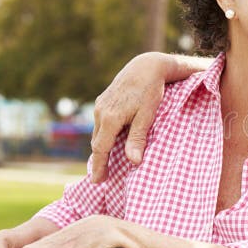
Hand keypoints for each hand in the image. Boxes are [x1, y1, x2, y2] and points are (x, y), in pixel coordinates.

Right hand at [91, 52, 167, 181]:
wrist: (145, 66)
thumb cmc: (150, 91)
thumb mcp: (147, 116)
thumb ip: (138, 139)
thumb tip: (133, 162)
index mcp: (110, 118)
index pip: (101, 149)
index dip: (99, 166)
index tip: (97, 181)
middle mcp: (101, 112)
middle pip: (97, 143)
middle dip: (99, 160)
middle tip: (102, 178)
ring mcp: (100, 105)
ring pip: (98, 133)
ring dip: (101, 148)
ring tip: (105, 163)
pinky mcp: (104, 101)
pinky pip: (100, 124)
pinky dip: (103, 136)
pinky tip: (110, 141)